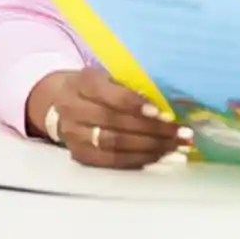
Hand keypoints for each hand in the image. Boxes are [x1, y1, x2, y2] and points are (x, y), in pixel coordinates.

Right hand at [27, 68, 189, 169]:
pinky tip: (158, 156)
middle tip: (181, 133)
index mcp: (84, 83)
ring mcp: (74, 135)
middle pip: (115, 123)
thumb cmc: (96, 88)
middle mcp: (74, 109)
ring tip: (175, 146)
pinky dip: (137, 159)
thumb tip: (171, 103)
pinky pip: (110, 161)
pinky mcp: (79, 154)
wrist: (58, 102)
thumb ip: (132, 88)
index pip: (110, 95)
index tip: (161, 112)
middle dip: (153, 130)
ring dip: (150, 147)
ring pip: (114, 144)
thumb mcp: (109, 77)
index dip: (135, 105)